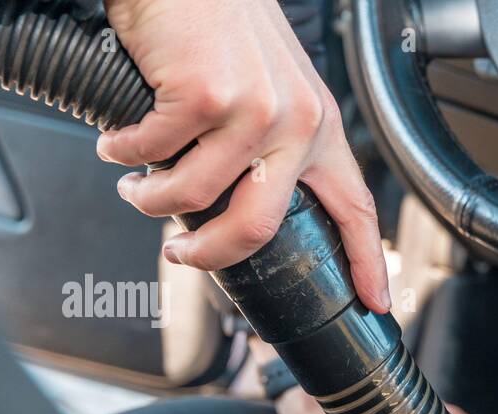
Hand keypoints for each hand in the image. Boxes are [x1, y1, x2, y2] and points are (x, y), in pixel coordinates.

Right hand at [96, 0, 391, 312]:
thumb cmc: (220, 23)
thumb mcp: (272, 84)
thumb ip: (272, 140)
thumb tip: (241, 201)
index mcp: (318, 125)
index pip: (355, 206)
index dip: (367, 261)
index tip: (377, 302)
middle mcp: (295, 121)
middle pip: (258, 228)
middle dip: (209, 254)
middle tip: (180, 255)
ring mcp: (253, 109)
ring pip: (193, 196)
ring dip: (149, 198)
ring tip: (134, 183)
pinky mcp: (204, 96)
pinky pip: (153, 154)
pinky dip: (126, 153)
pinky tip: (119, 142)